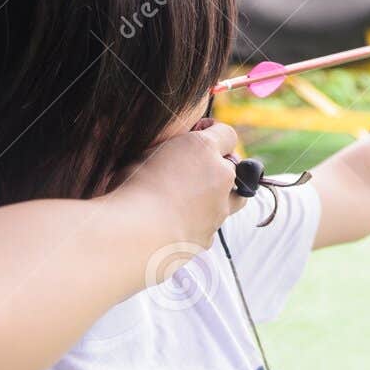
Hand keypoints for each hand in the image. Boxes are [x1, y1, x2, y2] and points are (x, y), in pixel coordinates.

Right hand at [114, 120, 247, 250]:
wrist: (134, 236)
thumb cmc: (133, 189)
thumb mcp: (145, 152)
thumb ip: (170, 148)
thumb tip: (175, 152)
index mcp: (203, 149)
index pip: (226, 134)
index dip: (212, 132)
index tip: (198, 134)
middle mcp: (220, 178)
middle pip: (236, 168)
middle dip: (221, 167)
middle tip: (195, 169)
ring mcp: (218, 211)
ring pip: (232, 200)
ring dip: (216, 196)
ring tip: (187, 199)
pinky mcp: (208, 237)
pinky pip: (210, 225)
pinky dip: (198, 222)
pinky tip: (173, 222)